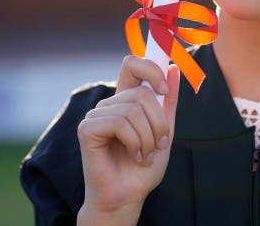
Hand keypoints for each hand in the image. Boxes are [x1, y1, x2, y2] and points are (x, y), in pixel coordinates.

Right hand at [77, 55, 179, 222]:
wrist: (128, 196)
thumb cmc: (144, 166)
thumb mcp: (164, 131)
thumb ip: (168, 102)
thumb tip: (172, 68)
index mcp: (126, 100)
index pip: (132, 65)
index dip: (150, 68)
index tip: (165, 89)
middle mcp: (110, 104)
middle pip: (142, 92)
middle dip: (159, 121)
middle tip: (159, 144)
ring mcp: (96, 115)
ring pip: (133, 110)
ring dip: (148, 138)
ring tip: (145, 155)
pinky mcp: (87, 129)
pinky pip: (120, 123)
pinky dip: (134, 142)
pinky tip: (133, 156)